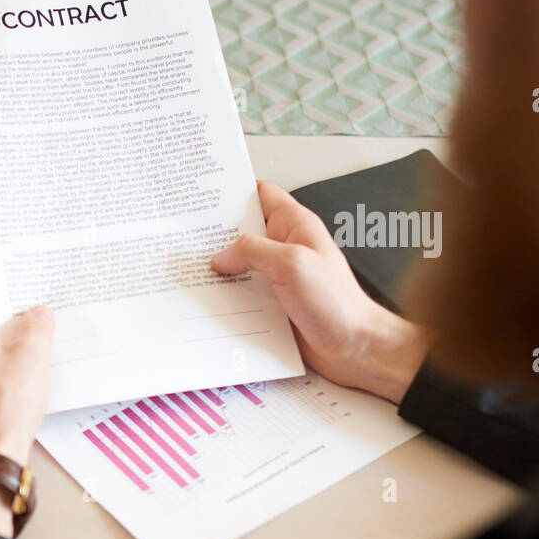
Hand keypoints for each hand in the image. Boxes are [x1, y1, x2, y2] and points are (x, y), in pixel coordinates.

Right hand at [211, 180, 431, 403]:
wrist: (352, 347)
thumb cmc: (336, 304)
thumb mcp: (292, 264)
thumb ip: (253, 252)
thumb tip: (222, 256)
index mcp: (295, 227)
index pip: (261, 194)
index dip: (234, 191)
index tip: (207, 194)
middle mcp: (285, 248)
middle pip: (242, 231)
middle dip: (216, 234)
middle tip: (186, 235)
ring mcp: (278, 276)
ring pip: (239, 265)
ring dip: (218, 270)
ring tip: (190, 269)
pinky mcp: (272, 302)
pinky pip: (242, 293)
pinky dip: (226, 296)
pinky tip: (208, 299)